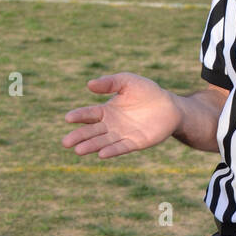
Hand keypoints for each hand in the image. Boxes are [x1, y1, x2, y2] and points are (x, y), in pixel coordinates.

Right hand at [62, 72, 181, 158]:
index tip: (68, 118)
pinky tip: (101, 154)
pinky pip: (121, 148)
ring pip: (103, 142)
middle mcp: (111, 125)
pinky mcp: (135, 143)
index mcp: (106, 110)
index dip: (78, 116)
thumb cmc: (146, 91)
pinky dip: (111, 151)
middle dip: (79, 136)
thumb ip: (110, 82)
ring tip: (78, 151)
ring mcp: (122, 135)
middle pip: (92, 132)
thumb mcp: (127, 81)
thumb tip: (89, 84)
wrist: (169, 106)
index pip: (89, 114)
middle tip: (66, 142)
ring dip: (91, 146)